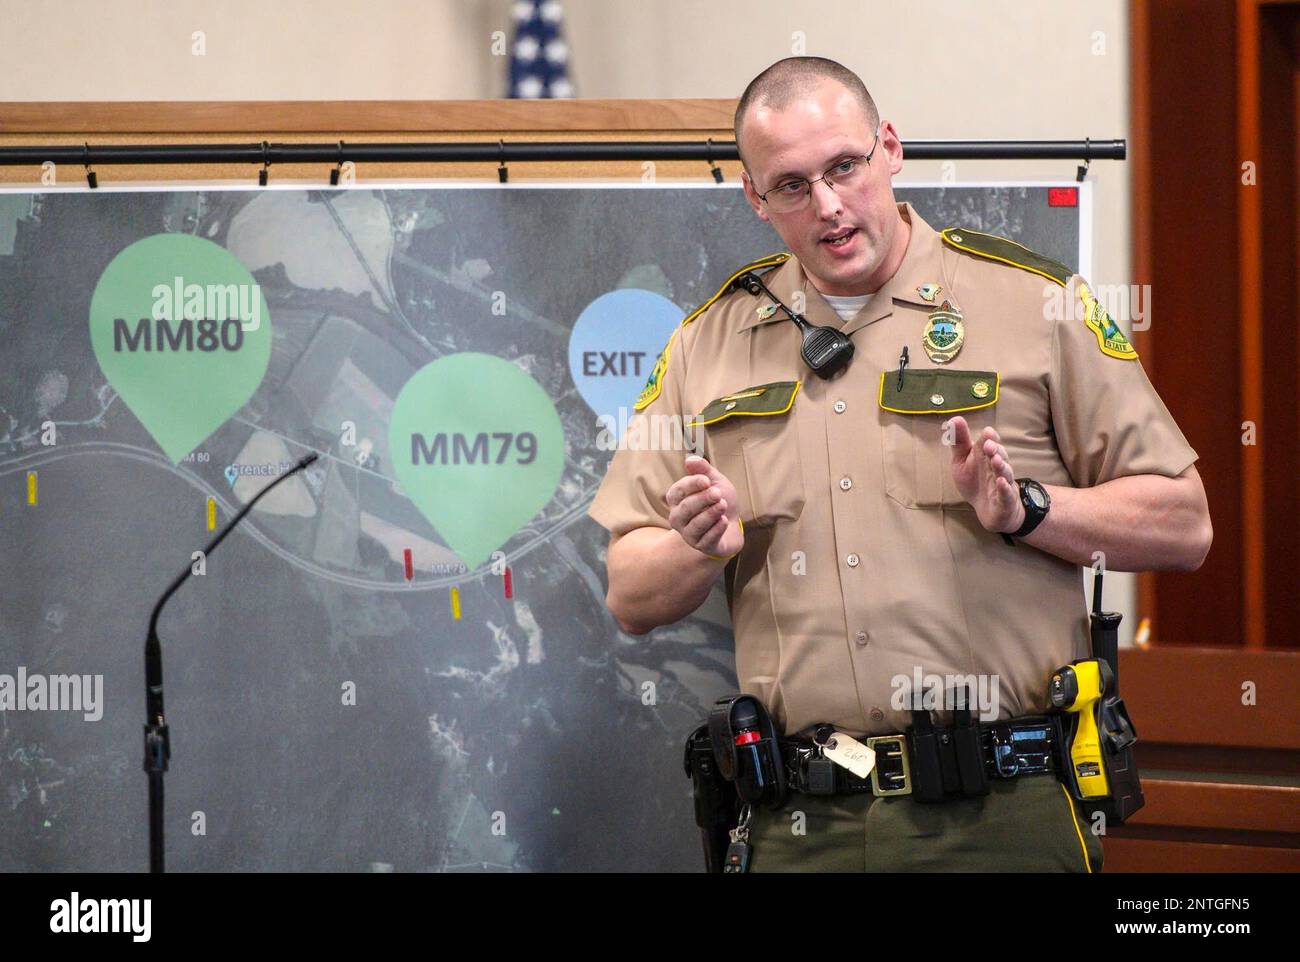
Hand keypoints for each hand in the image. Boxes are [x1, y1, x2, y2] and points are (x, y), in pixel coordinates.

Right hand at [666, 455, 743, 559]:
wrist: (733, 524)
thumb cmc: (719, 500)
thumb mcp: (714, 481)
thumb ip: (703, 470)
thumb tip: (690, 459)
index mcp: (677, 500)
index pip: (677, 492)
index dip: (691, 485)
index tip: (706, 480)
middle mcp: (678, 519)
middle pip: (685, 510)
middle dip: (702, 500)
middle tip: (718, 493)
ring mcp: (689, 535)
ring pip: (695, 526)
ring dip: (710, 514)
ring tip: (723, 505)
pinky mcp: (703, 547)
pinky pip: (707, 539)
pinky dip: (717, 529)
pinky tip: (724, 521)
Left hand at [946, 417, 1025, 533]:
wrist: (989, 510)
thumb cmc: (976, 481)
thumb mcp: (962, 461)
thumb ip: (959, 442)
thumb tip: (954, 418)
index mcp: (987, 456)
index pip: (990, 444)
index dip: (990, 438)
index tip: (987, 432)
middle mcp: (997, 468)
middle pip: (999, 456)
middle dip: (995, 450)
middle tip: (988, 445)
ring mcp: (1003, 484)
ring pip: (1005, 473)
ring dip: (1001, 466)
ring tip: (996, 460)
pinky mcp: (1005, 501)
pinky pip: (1006, 494)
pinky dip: (1004, 488)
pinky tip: (1000, 482)